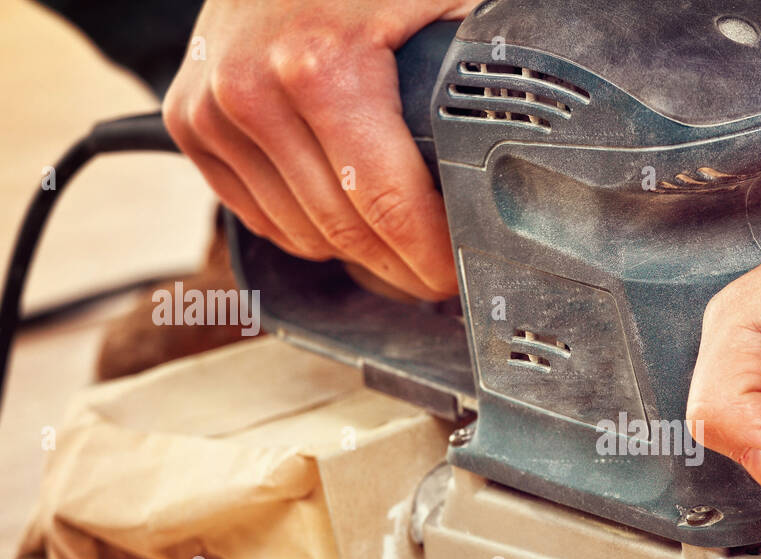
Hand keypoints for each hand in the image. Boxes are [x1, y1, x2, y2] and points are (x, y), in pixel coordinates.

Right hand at [163, 0, 478, 299]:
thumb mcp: (444, 5)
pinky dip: (308, 227)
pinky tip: (346, 214)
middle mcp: (254, 91)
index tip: (460, 274)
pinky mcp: (190, 121)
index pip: (388, 206)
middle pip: (344, 231)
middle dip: (402, 267)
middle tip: (440, 273)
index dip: (431, 257)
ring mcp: (213, 109)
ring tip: (400, 245)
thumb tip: (516, 151)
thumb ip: (474, 77)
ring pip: (301, 234)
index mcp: (323, 66)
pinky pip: (260, 215)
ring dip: (357, 252)